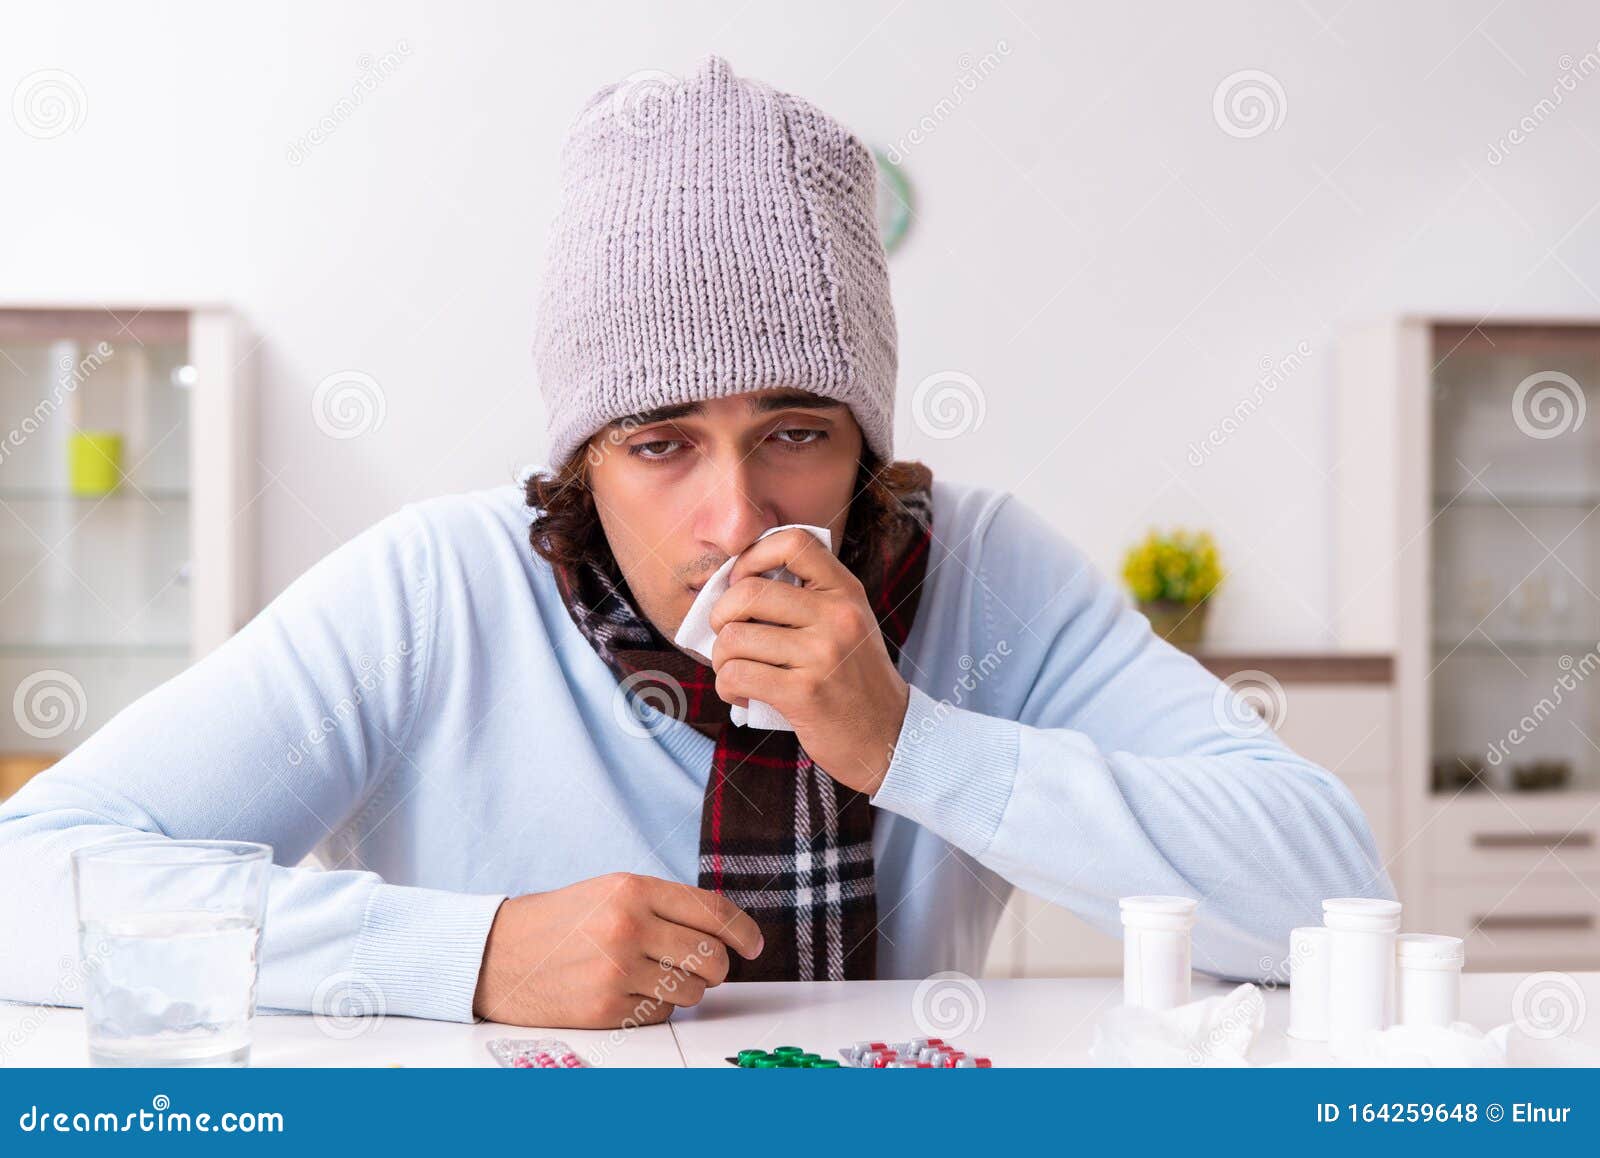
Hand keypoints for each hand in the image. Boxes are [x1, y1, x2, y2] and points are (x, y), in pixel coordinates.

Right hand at [471, 872, 762, 1027]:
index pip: (712, 912)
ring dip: (685, 990)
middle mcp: (628, 927)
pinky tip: (629, 993)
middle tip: (705, 967)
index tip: (754, 945)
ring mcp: (616, 971)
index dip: (743, 932)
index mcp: (633, 890)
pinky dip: (655, 1009)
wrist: (496, 953)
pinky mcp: (605, 1009)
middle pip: (709, 957)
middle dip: (716, 967)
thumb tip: (723, 931)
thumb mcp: (611, 891)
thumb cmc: (559, 922)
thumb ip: (664, 905)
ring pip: (690, 992)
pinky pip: (659, 1016)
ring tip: (655, 977)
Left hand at [708, 528, 910, 793]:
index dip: (752, 556)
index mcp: (845, 591)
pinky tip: (743, 694)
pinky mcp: (804, 694)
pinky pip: (737, 675)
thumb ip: (809, 596)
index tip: (741, 583)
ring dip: (721, 659)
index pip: (793, 542)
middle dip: (720, 615)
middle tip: (726, 635)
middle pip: (748, 592)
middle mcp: (837, 616)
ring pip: (734, 638)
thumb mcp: (848, 623)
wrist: (889, 736)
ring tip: (737, 671)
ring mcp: (822, 655)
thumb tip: (736, 581)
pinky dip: (727, 686)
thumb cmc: (855, 678)